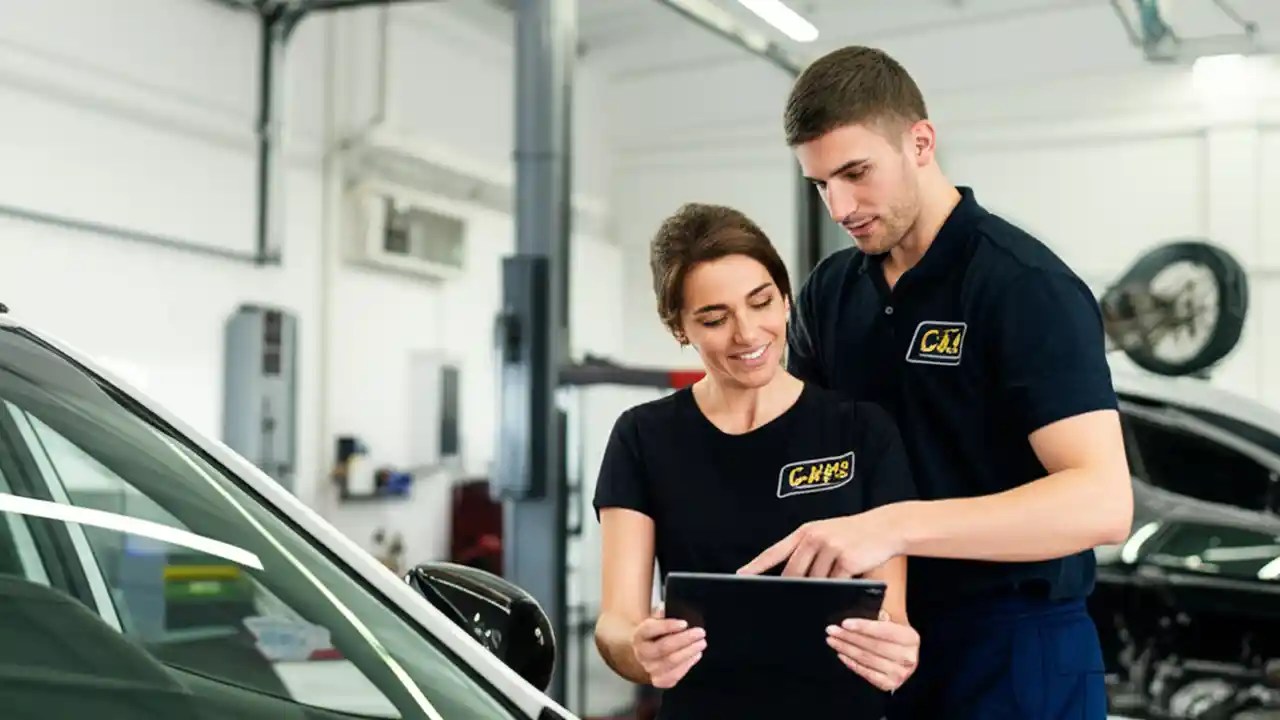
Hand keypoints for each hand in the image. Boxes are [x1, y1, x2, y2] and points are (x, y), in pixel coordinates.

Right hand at [631, 604, 706, 687]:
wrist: (645, 654)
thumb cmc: (654, 635)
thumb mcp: (655, 621)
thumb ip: (661, 615)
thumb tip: (665, 607)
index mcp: (640, 635)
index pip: (651, 629)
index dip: (668, 626)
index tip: (684, 623)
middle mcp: (642, 653)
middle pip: (663, 647)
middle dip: (684, 639)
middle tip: (700, 632)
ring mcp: (649, 668)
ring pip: (671, 662)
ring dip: (689, 652)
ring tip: (701, 643)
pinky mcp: (659, 680)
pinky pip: (675, 675)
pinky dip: (688, 664)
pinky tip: (696, 655)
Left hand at [736, 506, 905, 577]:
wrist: (886, 527)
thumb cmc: (854, 534)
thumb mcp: (827, 533)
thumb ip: (809, 550)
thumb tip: (793, 578)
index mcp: (805, 531)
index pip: (774, 551)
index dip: (756, 565)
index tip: (741, 576)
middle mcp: (814, 537)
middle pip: (793, 573)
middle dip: (791, 589)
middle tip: (788, 600)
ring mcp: (830, 547)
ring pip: (815, 581)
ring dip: (820, 588)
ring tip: (828, 588)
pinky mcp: (846, 559)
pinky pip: (835, 583)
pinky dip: (837, 589)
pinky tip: (841, 589)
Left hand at [826, 610, 919, 691]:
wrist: (902, 655)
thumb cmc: (892, 634)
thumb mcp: (891, 621)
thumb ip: (879, 614)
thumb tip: (857, 605)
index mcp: (911, 637)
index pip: (884, 631)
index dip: (863, 626)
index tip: (844, 623)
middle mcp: (908, 657)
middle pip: (872, 646)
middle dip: (849, 637)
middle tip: (831, 630)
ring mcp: (900, 673)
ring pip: (867, 659)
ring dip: (846, 649)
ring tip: (832, 640)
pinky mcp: (889, 684)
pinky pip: (866, 674)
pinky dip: (852, 663)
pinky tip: (841, 654)